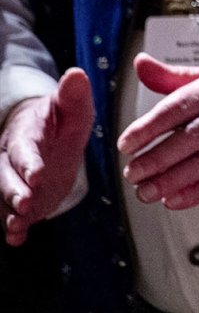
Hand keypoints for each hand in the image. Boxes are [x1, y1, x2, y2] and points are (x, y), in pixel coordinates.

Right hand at [1, 69, 93, 245]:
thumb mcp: (73, 108)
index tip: (37, 174)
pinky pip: (10, 214)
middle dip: (14, 191)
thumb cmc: (61, 120)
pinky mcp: (20, 197)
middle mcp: (12, 159)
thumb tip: (77, 74)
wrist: (46, 135)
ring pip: (4, 197)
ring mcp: (13, 180)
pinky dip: (13, 228)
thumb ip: (74, 96)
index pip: (24, 149)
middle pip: (7, 177)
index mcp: (26, 135)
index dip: (29, 162)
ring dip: (10, 212)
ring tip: (17, 225)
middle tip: (24, 203)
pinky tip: (17, 238)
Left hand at [116, 56, 198, 211]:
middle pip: (189, 139)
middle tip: (132, 172)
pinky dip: (196, 194)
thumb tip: (140, 64)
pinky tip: (173, 200)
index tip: (126, 144)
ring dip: (170, 180)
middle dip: (156, 159)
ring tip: (144, 191)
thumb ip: (171, 76)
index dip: (148, 128)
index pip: (177, 108)